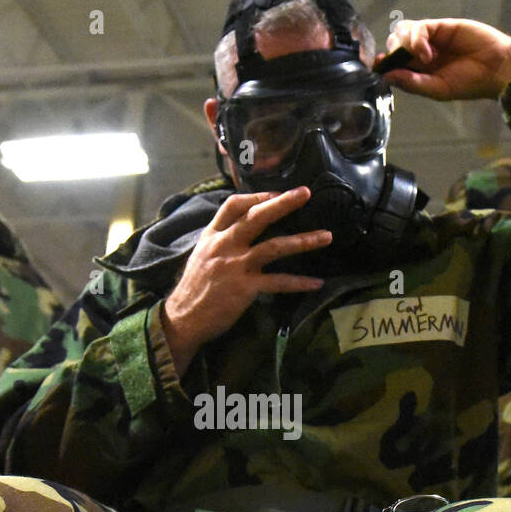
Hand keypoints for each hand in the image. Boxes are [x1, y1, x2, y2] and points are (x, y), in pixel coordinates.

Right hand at [161, 187, 329, 375]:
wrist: (183, 318)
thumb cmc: (194, 288)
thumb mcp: (201, 256)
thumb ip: (220, 241)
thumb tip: (240, 231)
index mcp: (212, 236)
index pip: (233, 205)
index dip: (256, 196)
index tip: (276, 193)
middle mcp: (224, 246)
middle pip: (256, 217)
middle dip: (282, 203)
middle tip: (306, 193)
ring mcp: (236, 266)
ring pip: (274, 246)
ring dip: (303, 241)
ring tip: (326, 236)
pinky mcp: (245, 288)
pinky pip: (278, 282)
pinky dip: (299, 283)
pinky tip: (316, 283)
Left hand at [380, 19, 510, 101]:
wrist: (496, 68)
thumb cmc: (470, 83)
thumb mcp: (438, 90)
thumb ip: (412, 83)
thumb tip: (387, 76)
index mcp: (418, 71)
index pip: (391, 63)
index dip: (382, 63)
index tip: (377, 65)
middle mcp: (421, 54)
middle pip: (393, 45)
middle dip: (394, 53)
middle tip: (406, 64)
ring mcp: (431, 39)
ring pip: (402, 33)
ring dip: (405, 45)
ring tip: (423, 59)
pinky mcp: (441, 26)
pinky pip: (419, 27)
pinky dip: (417, 40)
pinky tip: (428, 53)